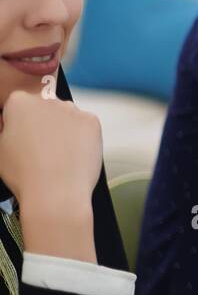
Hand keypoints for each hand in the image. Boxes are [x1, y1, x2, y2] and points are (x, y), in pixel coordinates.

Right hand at [0, 90, 102, 261]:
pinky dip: (83, 136)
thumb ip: (7, 129)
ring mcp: (72, 110)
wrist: (56, 193)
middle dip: (44, 123)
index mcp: (19, 103)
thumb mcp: (0, 148)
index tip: (23, 138)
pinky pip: (86, 125)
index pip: (19, 104)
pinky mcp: (92, 122)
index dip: (20, 123)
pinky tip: (74, 153)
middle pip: (45, 108)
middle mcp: (47, 101)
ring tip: (60, 155)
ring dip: (64, 128)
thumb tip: (15, 126)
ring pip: (67, 116)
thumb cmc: (24, 174)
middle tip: (43, 148)